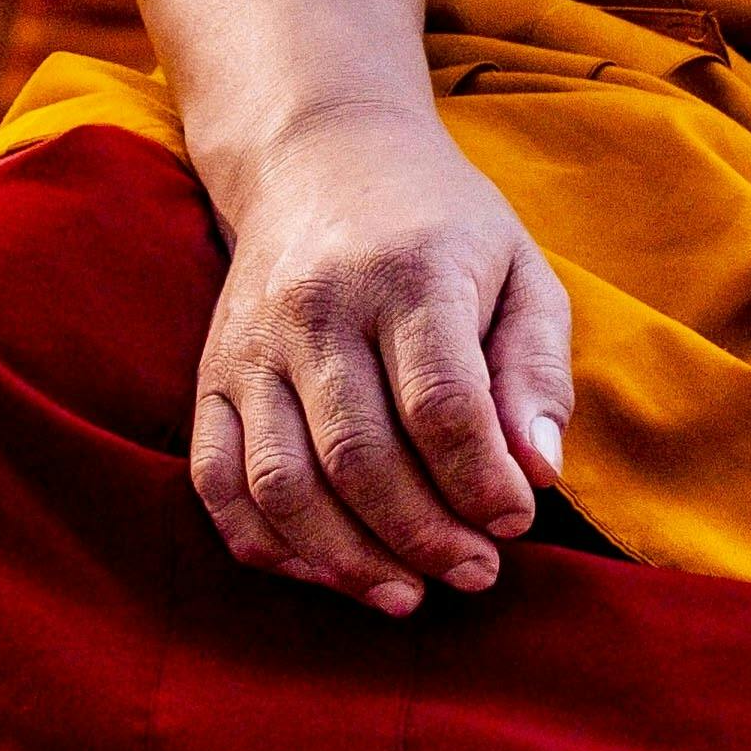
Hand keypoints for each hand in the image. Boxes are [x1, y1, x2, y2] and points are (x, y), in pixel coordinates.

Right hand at [191, 99, 574, 617]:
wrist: (323, 156)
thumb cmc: (442, 224)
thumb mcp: (517, 269)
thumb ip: (537, 369)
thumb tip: (539, 472)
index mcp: (409, 271)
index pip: (440, 403)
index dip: (480, 481)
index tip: (517, 522)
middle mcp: (320, 306)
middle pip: (361, 457)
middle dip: (424, 537)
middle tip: (476, 575)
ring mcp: (252, 344)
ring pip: (284, 484)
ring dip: (348, 560)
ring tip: (409, 595)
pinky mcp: (211, 374)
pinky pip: (220, 484)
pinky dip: (270, 545)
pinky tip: (328, 570)